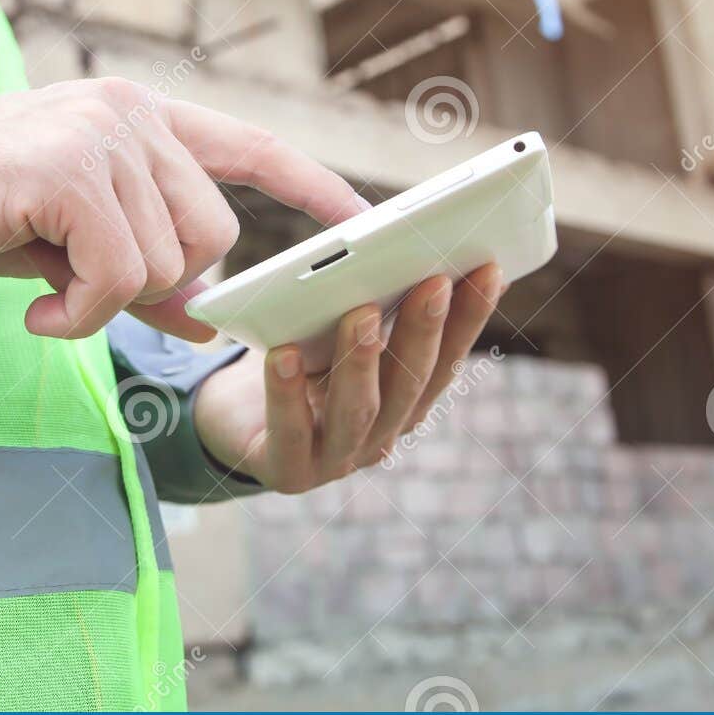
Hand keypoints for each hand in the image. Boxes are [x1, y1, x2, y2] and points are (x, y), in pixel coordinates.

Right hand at [0, 78, 364, 340]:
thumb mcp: (79, 245)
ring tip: (52, 292)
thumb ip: (151, 272)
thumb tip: (212, 324)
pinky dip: (84, 317)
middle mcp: (133, 113)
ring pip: (168, 261)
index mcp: (144, 120)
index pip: (252, 149)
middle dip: (164, 284)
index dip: (313, 187)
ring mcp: (103, 133)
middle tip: (89, 291)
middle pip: (213, 234)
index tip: (364, 226)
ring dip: (111, 302)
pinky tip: (39, 316)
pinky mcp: (71, 169)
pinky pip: (121, 276)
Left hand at [193, 263, 504, 492]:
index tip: (487, 270)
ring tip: (362, 314)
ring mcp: (335, 460)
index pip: (445, 359)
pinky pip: (289, 433)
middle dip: (424, 331)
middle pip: (410, 385)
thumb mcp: (332, 333)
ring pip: (358, 411)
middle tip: (433, 281)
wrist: (226, 420)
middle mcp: (379, 436)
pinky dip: (287, 393)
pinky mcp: (286, 471)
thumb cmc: (292, 362)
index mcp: (402, 402)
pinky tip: (282, 355)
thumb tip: (399, 243)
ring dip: (363, 361)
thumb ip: (370, 305)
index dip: (469, 319)